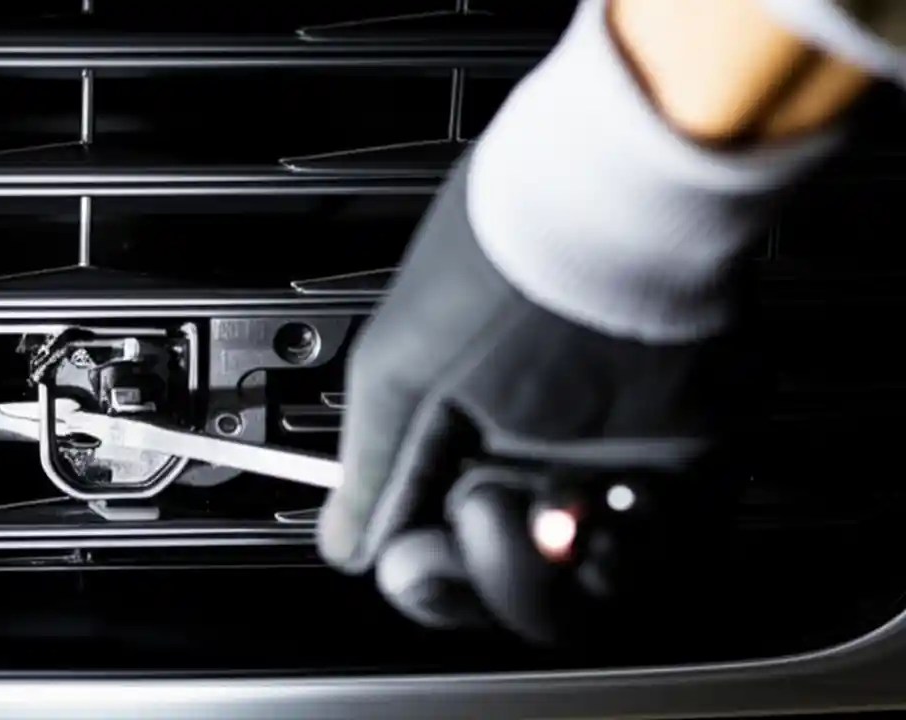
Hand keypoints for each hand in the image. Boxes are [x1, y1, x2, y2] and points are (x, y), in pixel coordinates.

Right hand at [317, 156, 751, 644]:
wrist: (603, 212)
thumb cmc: (492, 273)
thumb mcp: (396, 369)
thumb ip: (372, 470)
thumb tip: (342, 543)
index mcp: (461, 441)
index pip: (437, 546)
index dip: (425, 573)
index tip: (415, 562)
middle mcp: (535, 460)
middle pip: (510, 581)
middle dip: (488, 575)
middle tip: (482, 516)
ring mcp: (609, 466)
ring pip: (586, 583)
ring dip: (560, 569)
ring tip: (548, 511)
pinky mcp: (685, 463)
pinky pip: (669, 552)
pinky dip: (634, 556)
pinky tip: (604, 516)